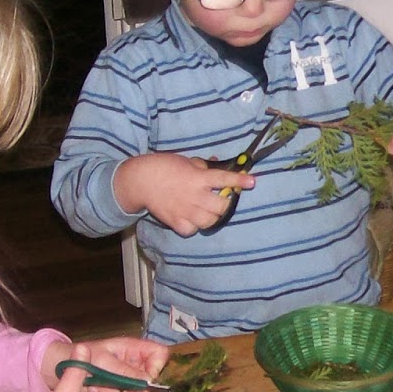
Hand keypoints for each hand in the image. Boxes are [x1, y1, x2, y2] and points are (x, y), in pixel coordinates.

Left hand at [41, 336, 170, 391]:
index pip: (159, 354)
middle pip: (149, 381)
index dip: (157, 368)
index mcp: (132, 349)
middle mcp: (133, 364)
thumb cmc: (77, 357)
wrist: (58, 369)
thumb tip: (148, 380)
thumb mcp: (101, 362)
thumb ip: (124, 371)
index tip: (144, 382)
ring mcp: (126, 379)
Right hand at [113, 151, 254, 236]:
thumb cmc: (163, 166)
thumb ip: (202, 166)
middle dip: (224, 203)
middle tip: (219, 199)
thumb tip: (216, 163)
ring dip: (212, 216)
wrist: (140, 180)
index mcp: (198, 178)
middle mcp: (195, 196)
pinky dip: (193, 226)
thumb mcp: (185, 161)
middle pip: (222, 206)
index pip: (224, 179)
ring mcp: (186, 210)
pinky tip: (190, 219)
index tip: (252, 182)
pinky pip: (192, 230)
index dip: (239, 181)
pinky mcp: (175, 222)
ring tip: (206, 211)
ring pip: (210, 221)